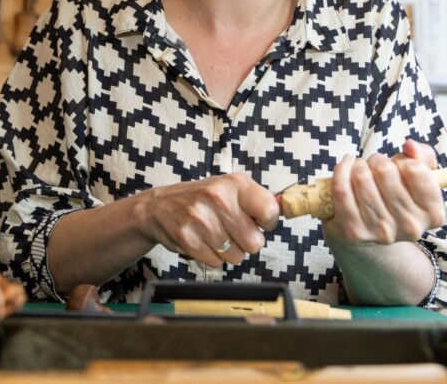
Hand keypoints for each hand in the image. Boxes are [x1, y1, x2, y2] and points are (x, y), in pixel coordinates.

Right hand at [138, 173, 279, 267]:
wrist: (159, 206)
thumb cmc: (202, 199)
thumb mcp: (229, 189)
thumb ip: (257, 201)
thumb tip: (287, 208)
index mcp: (235, 183)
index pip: (270, 211)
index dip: (267, 223)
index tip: (256, 220)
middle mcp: (218, 197)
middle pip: (255, 242)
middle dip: (246, 242)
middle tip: (231, 230)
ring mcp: (200, 218)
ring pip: (236, 256)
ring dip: (228, 251)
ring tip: (213, 235)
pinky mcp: (187, 238)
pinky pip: (216, 262)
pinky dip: (211, 256)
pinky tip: (201, 241)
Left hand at [322, 139, 445, 245]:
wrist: (371, 231)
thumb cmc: (397, 196)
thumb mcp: (420, 176)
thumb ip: (422, 155)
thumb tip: (410, 146)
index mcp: (433, 213)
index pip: (415, 169)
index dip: (402, 160)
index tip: (398, 165)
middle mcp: (410, 226)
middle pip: (384, 170)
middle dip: (376, 161)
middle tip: (375, 167)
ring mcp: (382, 232)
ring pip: (361, 177)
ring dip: (358, 165)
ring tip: (361, 170)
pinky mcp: (355, 232)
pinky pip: (341, 189)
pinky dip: (341, 171)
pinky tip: (346, 167)